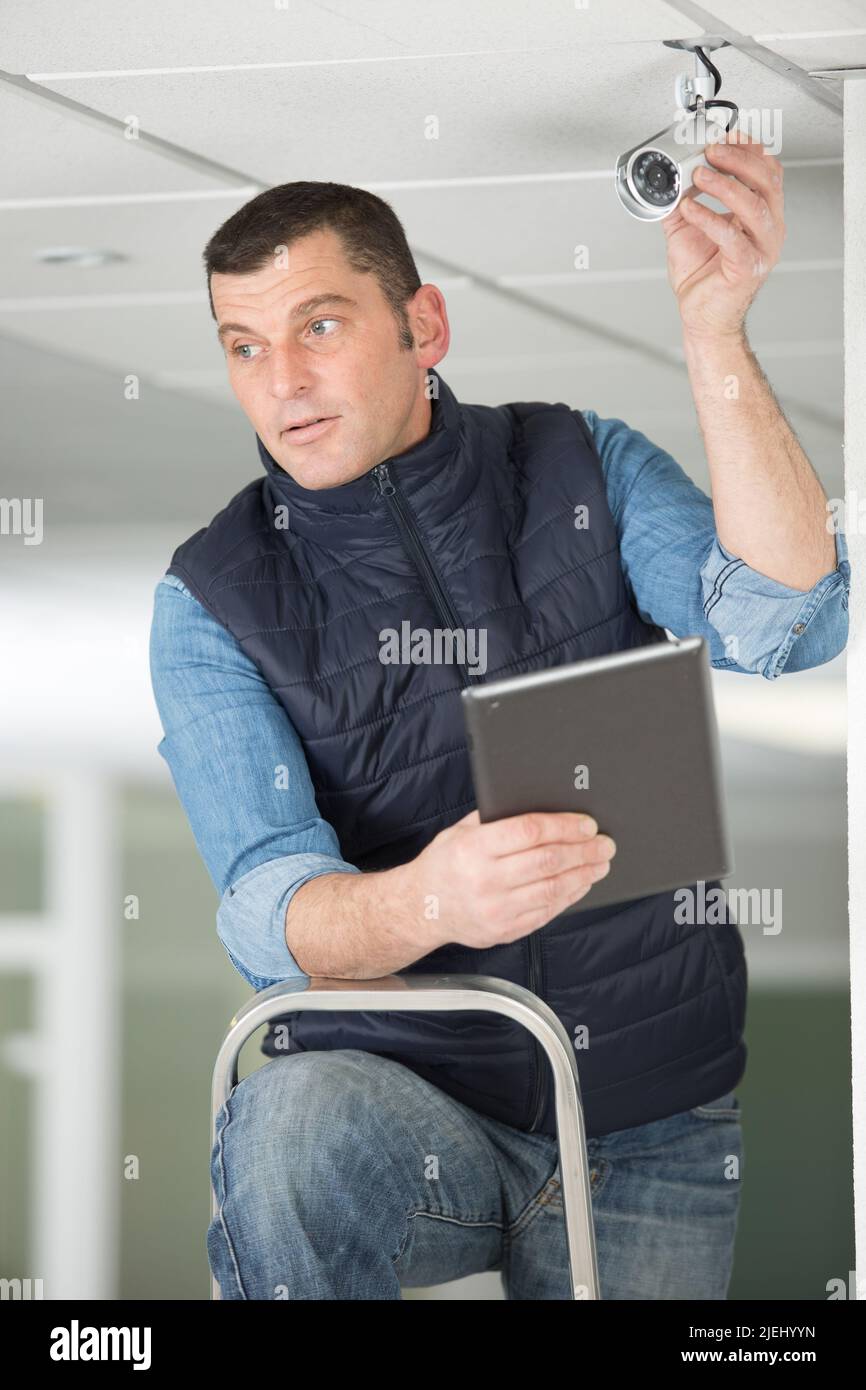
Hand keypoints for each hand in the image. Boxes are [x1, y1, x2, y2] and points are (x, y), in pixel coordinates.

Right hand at [409, 808, 616, 948]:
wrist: (422, 908)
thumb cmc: (444, 863)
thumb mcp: (461, 831)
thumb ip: (497, 819)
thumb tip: (544, 805)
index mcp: (473, 848)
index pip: (529, 831)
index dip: (564, 826)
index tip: (587, 824)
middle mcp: (485, 880)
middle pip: (548, 860)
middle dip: (584, 850)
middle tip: (604, 843)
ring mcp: (496, 909)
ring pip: (553, 888)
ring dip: (584, 874)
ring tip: (600, 863)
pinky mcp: (505, 930)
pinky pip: (547, 911)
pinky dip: (570, 896)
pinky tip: (580, 883)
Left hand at [662, 131, 784, 337]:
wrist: (702, 317)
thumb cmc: (703, 277)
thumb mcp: (688, 228)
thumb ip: (681, 200)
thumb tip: (665, 178)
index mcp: (761, 215)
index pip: (766, 171)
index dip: (748, 149)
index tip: (726, 135)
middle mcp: (768, 229)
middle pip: (767, 181)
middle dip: (738, 160)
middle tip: (711, 151)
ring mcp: (761, 249)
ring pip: (755, 206)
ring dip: (726, 185)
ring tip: (700, 174)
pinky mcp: (746, 268)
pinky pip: (731, 237)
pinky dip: (709, 218)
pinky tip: (690, 208)